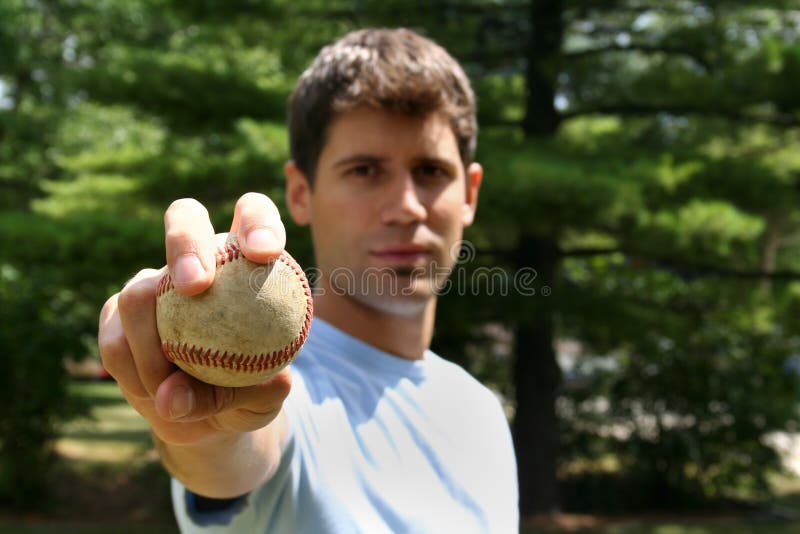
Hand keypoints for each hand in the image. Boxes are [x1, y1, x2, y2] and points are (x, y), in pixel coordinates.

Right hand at [98, 193, 291, 445]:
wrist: (212, 415)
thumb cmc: (252, 393)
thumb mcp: (266, 398)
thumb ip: (244, 391)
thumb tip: (185, 394)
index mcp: (246, 260)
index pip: (253, 214)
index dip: (258, 222)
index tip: (264, 253)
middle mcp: (197, 258)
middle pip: (185, 218)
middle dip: (186, 243)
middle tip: (196, 286)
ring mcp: (152, 282)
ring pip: (139, 293)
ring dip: (153, 348)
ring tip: (173, 391)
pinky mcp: (117, 315)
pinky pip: (116, 341)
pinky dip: (135, 375)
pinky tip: (156, 398)